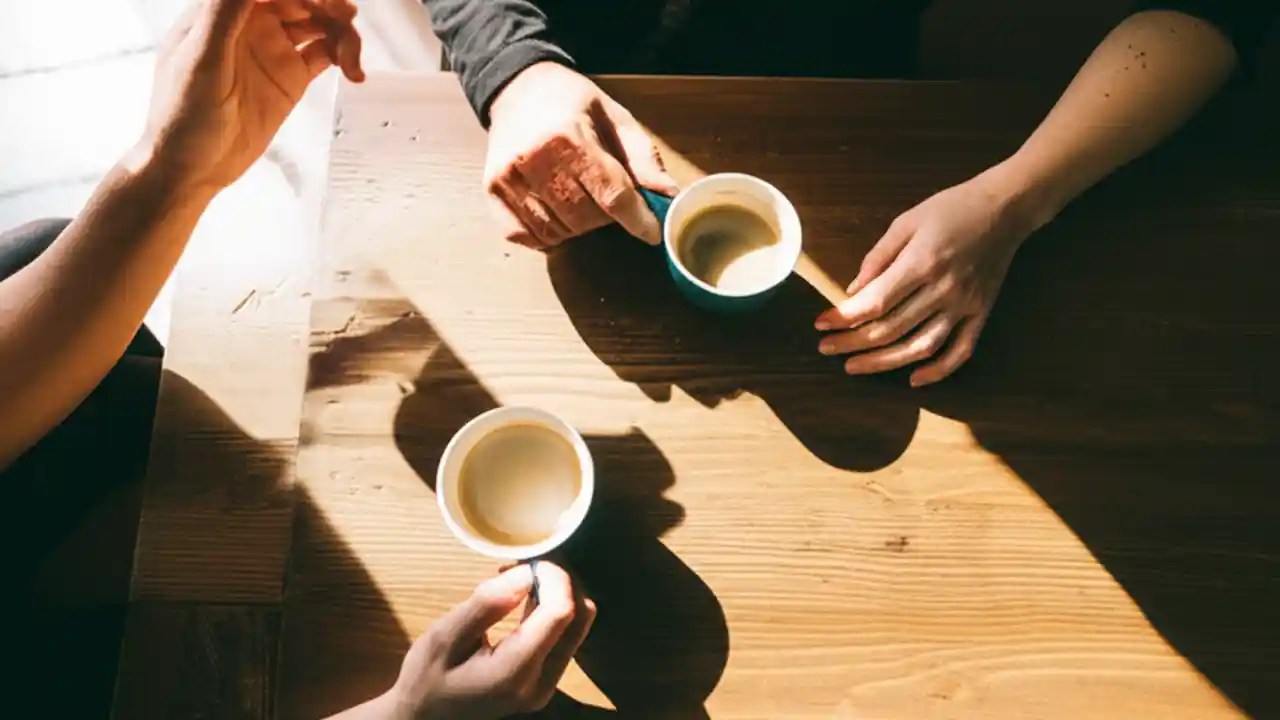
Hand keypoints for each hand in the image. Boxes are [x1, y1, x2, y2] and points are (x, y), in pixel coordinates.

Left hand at [138, 0, 363, 191]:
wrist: (193, 166)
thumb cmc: (182, 114)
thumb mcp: (200, 59)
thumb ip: (226, 13)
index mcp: (225, 10)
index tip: (322, 1)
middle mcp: (252, 23)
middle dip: (327, 3)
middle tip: (348, 18)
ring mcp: (273, 49)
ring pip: (318, 23)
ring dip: (342, 32)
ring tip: (353, 61)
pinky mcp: (291, 76)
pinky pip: (326, 53)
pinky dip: (344, 57)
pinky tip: (353, 72)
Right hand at [379, 562, 595, 719]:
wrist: (424, 718)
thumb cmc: (425, 678)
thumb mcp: (443, 637)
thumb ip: (486, 605)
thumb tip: (526, 572)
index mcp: (516, 672)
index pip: (560, 612)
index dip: (554, 576)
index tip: (527, 559)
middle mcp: (542, 681)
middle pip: (578, 616)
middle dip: (559, 579)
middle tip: (523, 562)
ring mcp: (548, 683)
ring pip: (577, 622)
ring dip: (556, 591)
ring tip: (518, 576)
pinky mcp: (546, 678)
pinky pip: (565, 633)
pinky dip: (552, 606)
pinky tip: (524, 594)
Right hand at [485, 61, 678, 248]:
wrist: (518, 87)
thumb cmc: (572, 104)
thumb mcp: (615, 118)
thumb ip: (642, 158)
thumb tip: (668, 196)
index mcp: (570, 138)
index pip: (611, 194)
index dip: (637, 219)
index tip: (652, 232)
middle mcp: (535, 160)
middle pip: (585, 218)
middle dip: (605, 217)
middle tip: (605, 197)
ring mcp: (508, 178)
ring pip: (557, 232)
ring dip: (577, 227)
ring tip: (579, 199)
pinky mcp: (493, 191)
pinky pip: (525, 236)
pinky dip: (546, 236)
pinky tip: (556, 215)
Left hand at [816, 165, 1039, 385]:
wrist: (1004, 209)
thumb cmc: (950, 209)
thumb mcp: (906, 222)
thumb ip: (877, 258)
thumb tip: (852, 292)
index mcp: (922, 262)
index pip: (875, 302)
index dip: (844, 318)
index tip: (820, 324)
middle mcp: (944, 289)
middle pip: (891, 329)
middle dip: (852, 343)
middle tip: (826, 348)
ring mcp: (966, 305)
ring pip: (921, 347)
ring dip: (884, 363)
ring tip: (853, 366)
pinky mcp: (982, 313)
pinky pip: (961, 351)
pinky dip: (938, 371)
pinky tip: (913, 379)